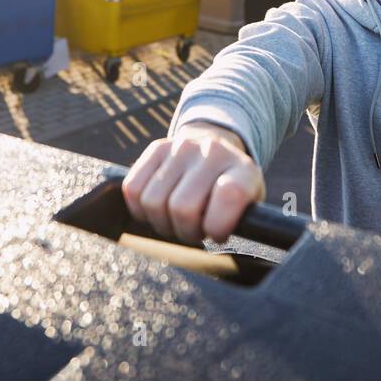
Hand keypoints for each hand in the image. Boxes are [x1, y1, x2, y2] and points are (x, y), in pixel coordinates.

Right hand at [122, 122, 263, 244]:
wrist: (216, 153)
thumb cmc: (231, 192)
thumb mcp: (248, 207)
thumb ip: (241, 223)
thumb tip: (217, 234)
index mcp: (243, 170)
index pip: (229, 195)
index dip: (217, 225)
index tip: (216, 234)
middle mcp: (213, 152)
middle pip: (182, 208)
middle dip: (185, 232)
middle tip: (194, 230)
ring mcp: (182, 147)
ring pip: (153, 202)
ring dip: (162, 223)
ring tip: (177, 219)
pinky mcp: (156, 148)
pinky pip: (132, 189)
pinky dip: (141, 210)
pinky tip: (159, 208)